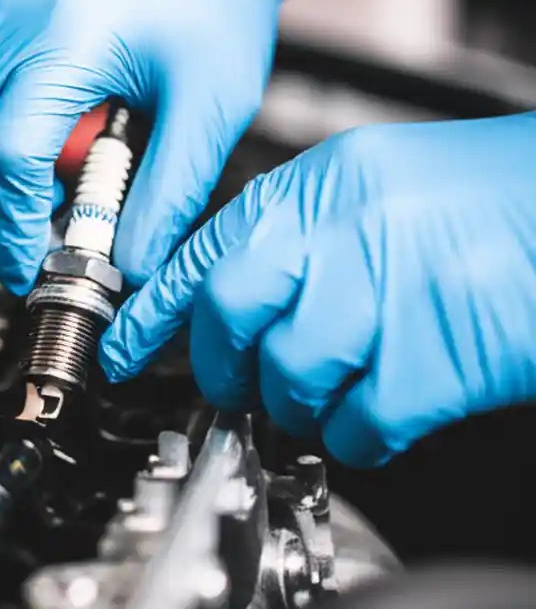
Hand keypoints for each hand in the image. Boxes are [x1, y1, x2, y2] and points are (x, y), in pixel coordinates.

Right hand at [0, 0, 302, 292]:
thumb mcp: (211, 111)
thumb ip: (167, 196)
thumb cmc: (212, 11)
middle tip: (23, 263)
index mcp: (69, 35)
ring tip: (19, 219)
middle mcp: (10, 17)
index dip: (13, 225)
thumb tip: (128, 269)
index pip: (7, 152)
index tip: (38, 270)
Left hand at [102, 113, 535, 466]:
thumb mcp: (380, 191)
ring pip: (288, 376)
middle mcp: (344, 231)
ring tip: (337, 387)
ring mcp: (386, 294)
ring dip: (301, 402)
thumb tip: (227, 298)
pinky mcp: (431, 362)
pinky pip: (357, 423)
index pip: (207, 249)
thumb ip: (303, 238)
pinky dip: (361, 433)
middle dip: (223, 361)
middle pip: (228, 310)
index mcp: (324, 187)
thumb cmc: (498, 205)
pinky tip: (386, 410)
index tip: (123, 344)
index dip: (155, 306)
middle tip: (239, 381)